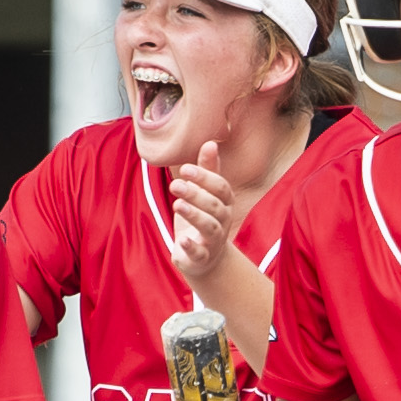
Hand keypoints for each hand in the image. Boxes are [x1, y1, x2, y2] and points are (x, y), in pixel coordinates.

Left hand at [169, 145, 241, 284]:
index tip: (184, 169)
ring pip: (209, 226)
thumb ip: (208, 170)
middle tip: (175, 185)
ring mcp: (214, 240)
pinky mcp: (202, 257)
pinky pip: (200, 253)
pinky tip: (181, 241)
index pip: (221, 187)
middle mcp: (223, 220)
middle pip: (214, 205)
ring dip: (194, 215)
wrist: (206, 258)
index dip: (205, 177)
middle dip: (196, 194)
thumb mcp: (204, 193)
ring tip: (177, 204)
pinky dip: (192, 247)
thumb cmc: (203, 217)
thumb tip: (210, 143)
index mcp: (224, 202)